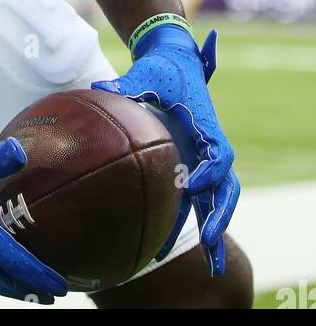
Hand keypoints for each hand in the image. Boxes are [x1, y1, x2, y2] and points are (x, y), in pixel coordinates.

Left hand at [92, 25, 239, 274]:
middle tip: (210, 241)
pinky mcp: (191, 164)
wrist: (173, 59)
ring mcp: (203, 157)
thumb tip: (99, 88)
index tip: (195, 185)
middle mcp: (210, 144)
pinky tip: (165, 252)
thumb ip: (127, 84)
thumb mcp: (146, 72)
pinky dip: (186, 224)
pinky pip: (193, 199)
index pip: (218, 152)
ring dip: (213, 229)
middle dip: (220, 214)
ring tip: (212, 266)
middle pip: (226, 185)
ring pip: (215, 199)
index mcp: (205, 123)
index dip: (211, 170)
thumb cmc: (161, 66)